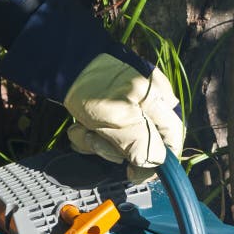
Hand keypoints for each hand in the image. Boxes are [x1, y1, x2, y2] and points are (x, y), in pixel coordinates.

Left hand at [63, 53, 183, 181]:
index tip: (131, 172)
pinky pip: (110, 134)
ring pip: (123, 142)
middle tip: (94, 139)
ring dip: (99, 144)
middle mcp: (152, 106)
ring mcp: (132, 107)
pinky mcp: (114, 109)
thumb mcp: (119, 120)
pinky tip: (80, 128)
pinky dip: (92, 135)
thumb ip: (142, 145)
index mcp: (162, 104)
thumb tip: (153, 167)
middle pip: (144, 145)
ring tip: (82, 130)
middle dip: (116, 150)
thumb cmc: (94, 89)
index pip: (171, 144)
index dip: (154, 163)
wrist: (62, 60)